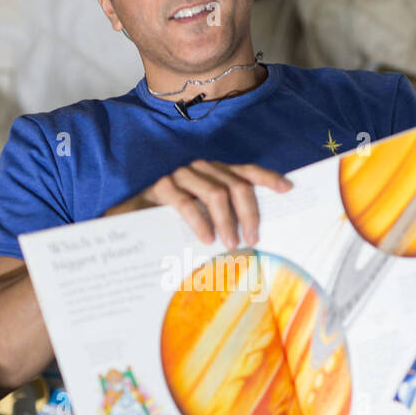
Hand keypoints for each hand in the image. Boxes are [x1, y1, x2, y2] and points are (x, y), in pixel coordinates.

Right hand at [104, 160, 291, 247]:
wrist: (128, 226)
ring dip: (228, 220)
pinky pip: (186, 203)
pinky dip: (200, 222)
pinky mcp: (160, 187)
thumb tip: (256, 235)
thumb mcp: (204, 221)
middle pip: (236, 184)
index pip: (246, 171)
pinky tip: (206, 239)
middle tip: (253, 239)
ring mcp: (180, 176)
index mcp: (215, 174)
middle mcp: (200, 169)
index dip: (268, 178)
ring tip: (231, 244)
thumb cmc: (171, 226)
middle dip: (249, 213)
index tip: (287, 189)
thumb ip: (225, 219)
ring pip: (215, 192)